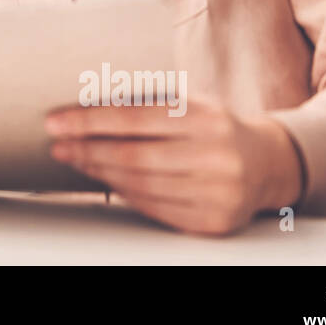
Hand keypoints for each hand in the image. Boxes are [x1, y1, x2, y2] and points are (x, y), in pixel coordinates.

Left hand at [44, 94, 303, 234]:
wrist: (268, 162)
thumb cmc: (214, 127)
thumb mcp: (191, 103)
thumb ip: (147, 104)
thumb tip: (85, 108)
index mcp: (206, 117)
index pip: (134, 118)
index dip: (90, 121)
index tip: (56, 122)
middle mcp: (215, 155)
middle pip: (133, 155)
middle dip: (88, 149)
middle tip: (58, 144)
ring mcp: (217, 192)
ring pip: (141, 185)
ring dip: (100, 173)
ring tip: (76, 160)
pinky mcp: (213, 221)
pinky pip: (156, 209)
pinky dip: (125, 194)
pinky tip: (106, 181)